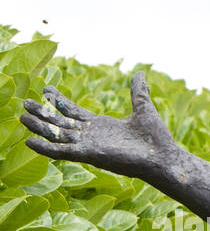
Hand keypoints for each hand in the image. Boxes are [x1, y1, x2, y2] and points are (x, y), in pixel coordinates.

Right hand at [21, 70, 175, 178]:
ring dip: (40, 128)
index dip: (59, 102)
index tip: (46, 89)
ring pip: (58, 136)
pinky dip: (46, 148)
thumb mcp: (143, 108)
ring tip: (22, 117)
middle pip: (61, 123)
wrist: (165, 157)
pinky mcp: (90, 155)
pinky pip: (62, 152)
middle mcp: (92, 136)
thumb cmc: (157, 139)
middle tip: (25, 103)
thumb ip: (138, 92)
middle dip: (43, 114)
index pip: (74, 112)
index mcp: (101, 126)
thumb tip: (140, 73)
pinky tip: (29, 141)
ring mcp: (90, 146)